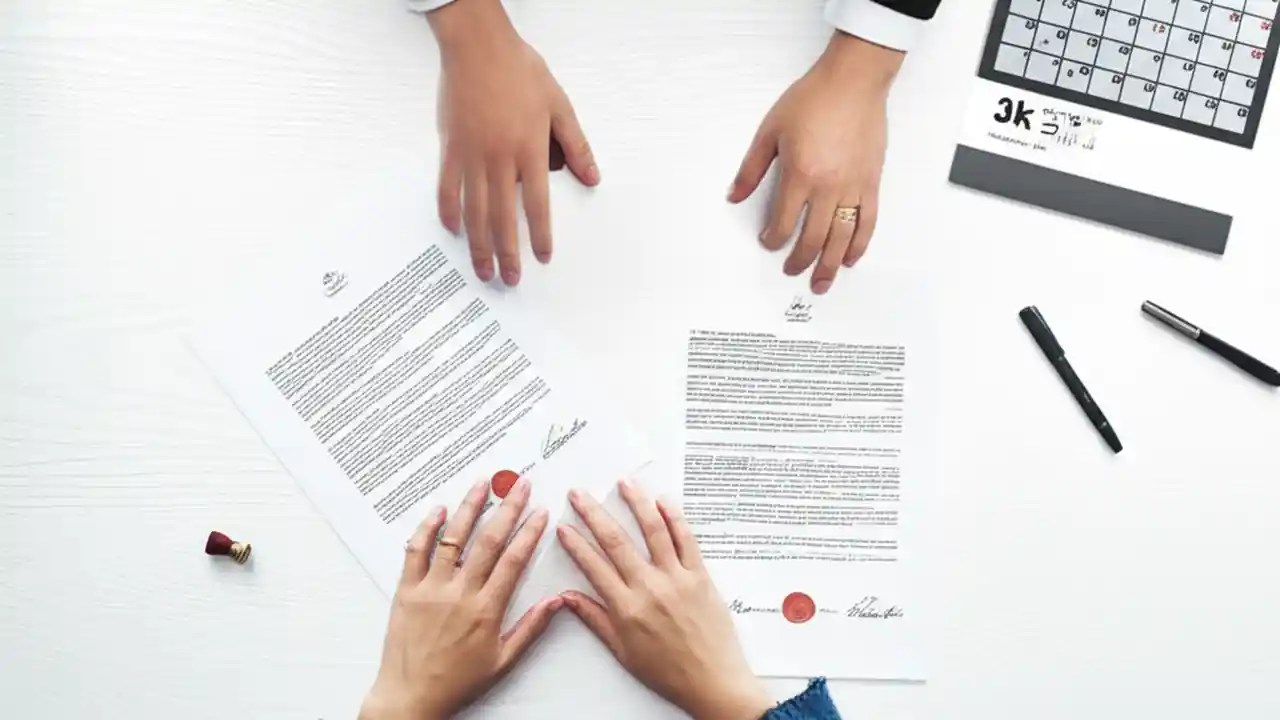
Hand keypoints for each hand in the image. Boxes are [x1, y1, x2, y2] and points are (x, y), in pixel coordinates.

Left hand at [360, 477, 558, 719]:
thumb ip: (531, 629)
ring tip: (483, 483)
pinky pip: (416, 551)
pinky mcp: (407, 590)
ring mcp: (431, 588)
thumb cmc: (456, 683)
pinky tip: (438, 510)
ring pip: (453, 538)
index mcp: (487, 610)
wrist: (411, 697)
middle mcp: (460, 593)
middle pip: (489, 541)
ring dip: (470, 507)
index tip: (541, 513)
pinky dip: (427, 527)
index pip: (514, 561)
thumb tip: (557, 602)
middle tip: (520, 485)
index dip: (530, 533)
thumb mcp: (503, 661)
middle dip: (508, 508)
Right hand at [429, 0, 598, 286]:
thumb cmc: (520, 71)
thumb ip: (575, 145)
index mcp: (529, 150)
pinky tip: (456, 231)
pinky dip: (450, 213)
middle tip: (509, 280)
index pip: (536, 205)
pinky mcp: (450, 148)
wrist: (477, 46)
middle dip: (507, 254)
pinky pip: (447, 189)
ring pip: (474, 212)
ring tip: (483, 270)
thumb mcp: (559, 105)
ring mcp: (471, 156)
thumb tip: (592, 178)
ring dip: (479, 245)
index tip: (543, 257)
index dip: (539, 235)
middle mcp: (499, 159)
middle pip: (503, 218)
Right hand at [556, 481, 772, 719]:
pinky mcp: (700, 576)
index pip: (593, 566)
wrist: (712, 682)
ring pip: (653, 530)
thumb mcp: (622, 650)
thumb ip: (595, 619)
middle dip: (593, 513)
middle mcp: (649, 588)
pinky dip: (674, 517)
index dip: (575, 544)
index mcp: (627, 608)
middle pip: (616, 540)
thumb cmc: (667, 671)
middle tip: (579, 494)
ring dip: (636, 502)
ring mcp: (677, 578)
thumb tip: (568, 597)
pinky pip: (687, 539)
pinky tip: (663, 501)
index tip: (563, 527)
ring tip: (623, 483)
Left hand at [728, 32, 904, 294]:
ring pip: (842, 237)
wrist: (853, 81)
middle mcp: (829, 186)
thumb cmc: (814, 99)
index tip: (768, 242)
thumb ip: (751, 169)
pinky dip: (859, 244)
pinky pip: (867, 221)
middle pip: (813, 238)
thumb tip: (734, 196)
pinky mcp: (872, 182)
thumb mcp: (770, 131)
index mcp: (800, 174)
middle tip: (792, 270)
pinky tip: (851, 257)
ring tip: (822, 282)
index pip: (783, 222)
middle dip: (800, 260)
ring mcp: (853, 186)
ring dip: (830, 264)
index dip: (773, 239)